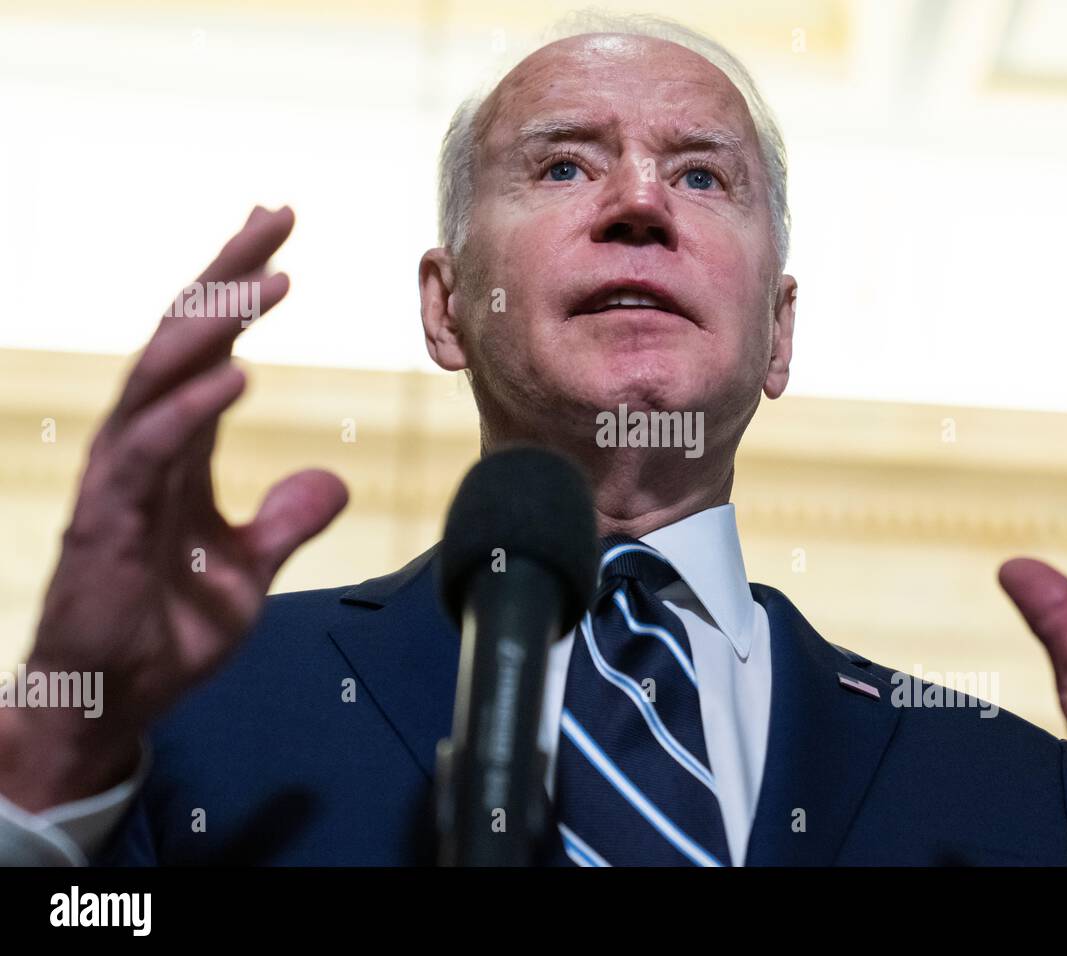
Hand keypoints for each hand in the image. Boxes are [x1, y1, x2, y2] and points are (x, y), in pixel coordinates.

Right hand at [0, 206, 347, 811]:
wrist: (113, 702)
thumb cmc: (166, 631)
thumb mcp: (247, 571)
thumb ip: (286, 520)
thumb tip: (334, 480)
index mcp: (178, 449)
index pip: (209, 350)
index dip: (239, 291)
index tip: (277, 238)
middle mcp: (145, 446)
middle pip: (184, 339)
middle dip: (227, 273)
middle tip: (274, 215)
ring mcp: (122, 479)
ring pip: (160, 377)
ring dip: (212, 322)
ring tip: (265, 276)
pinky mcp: (107, 521)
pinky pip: (149, 451)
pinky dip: (191, 410)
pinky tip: (235, 374)